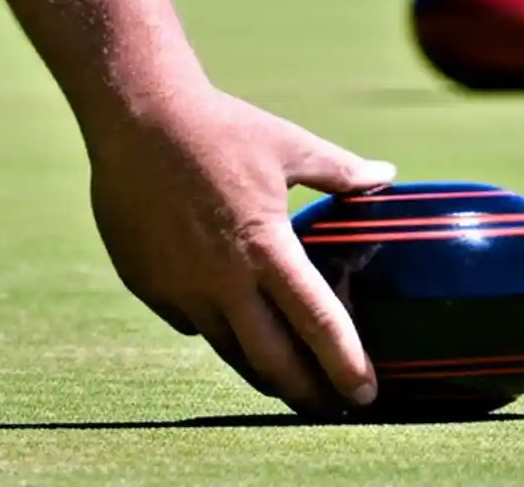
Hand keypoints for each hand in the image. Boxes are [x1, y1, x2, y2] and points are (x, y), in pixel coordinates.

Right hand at [86, 86, 396, 413]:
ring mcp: (180, 289)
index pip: (318, 324)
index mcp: (267, 248)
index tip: (366, 392)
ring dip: (261, 372)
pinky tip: (227, 323)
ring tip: (284, 381)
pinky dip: (213, 328)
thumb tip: (387, 177)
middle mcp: (223, 281)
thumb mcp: (289, 145)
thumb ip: (340, 172)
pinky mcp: (147, 286)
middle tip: (328, 406)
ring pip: (227, 351)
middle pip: (272, 361)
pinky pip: (188, 322)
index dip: (345, 365)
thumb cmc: (219, 127)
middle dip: (305, 393)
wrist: (136, 118)